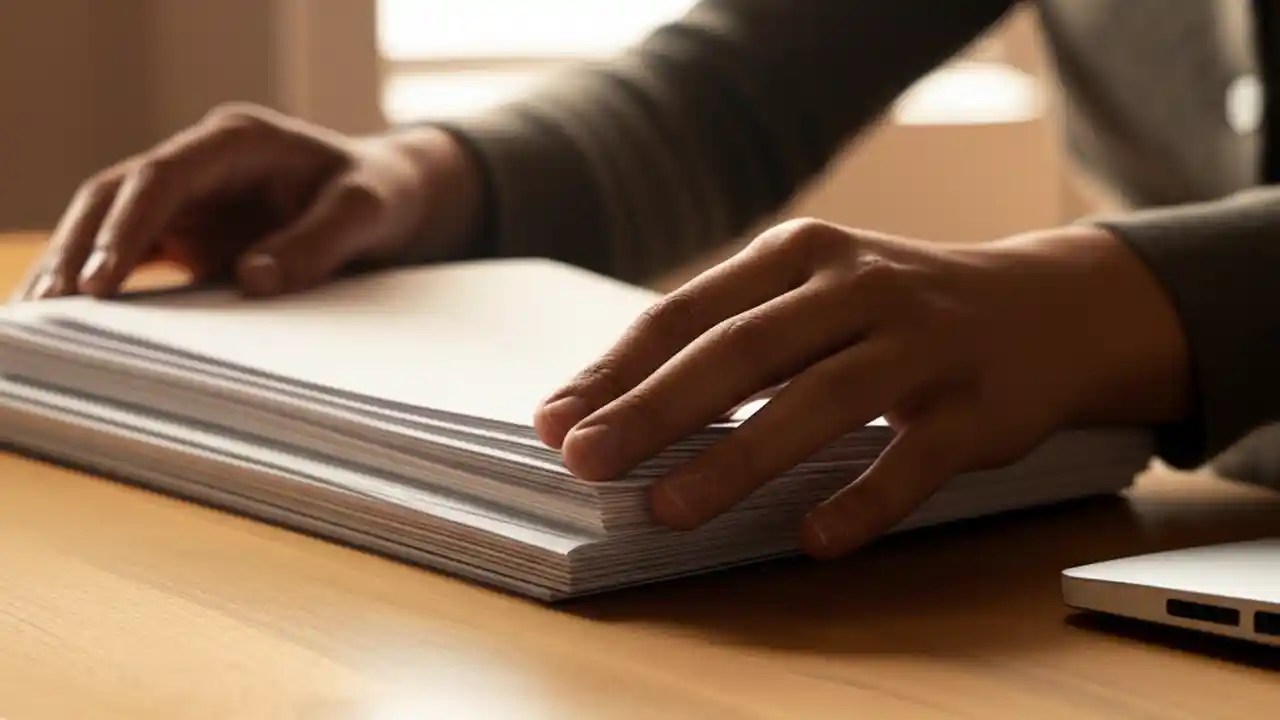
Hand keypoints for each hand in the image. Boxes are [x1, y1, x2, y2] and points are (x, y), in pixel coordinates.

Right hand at [15, 103, 481, 299]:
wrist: (393, 194)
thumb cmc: (382, 193)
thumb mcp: (368, 212)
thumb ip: (318, 242)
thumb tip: (252, 281)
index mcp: (239, 140)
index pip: (163, 176)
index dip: (128, 225)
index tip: (102, 278)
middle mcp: (203, 163)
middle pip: (116, 195)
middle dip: (79, 248)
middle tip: (48, 307)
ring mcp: (192, 197)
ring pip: (112, 223)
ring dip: (77, 267)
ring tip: (43, 323)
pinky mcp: (192, 232)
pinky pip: (136, 254)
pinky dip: (106, 285)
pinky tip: (80, 325)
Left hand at [534, 219, 1189, 556]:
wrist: (1045, 306)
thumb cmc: (892, 307)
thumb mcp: (812, 293)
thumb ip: (726, 335)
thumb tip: (610, 403)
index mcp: (799, 252)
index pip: (687, 313)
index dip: (617, 370)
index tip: (555, 422)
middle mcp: (857, 285)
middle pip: (742, 351)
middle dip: (655, 410)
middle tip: (587, 461)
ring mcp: (922, 343)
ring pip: (822, 401)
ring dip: (740, 458)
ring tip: (671, 509)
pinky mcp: (977, 405)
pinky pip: (914, 459)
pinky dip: (863, 499)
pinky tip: (812, 537)